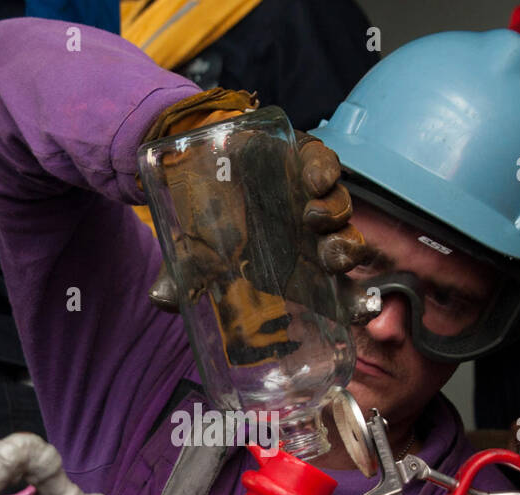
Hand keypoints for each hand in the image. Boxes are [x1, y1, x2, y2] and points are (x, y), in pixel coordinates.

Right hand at [146, 101, 367, 311]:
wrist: (195, 163)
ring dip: (335, 218)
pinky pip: (326, 165)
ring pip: (340, 210)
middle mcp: (312, 236)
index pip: (337, 292)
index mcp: (297, 267)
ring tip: (312, 218)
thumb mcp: (190, 254)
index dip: (353, 303)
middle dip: (343, 255)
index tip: (359, 311)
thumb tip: (161, 302)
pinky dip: (324, 172)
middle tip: (329, 260)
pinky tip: (314, 181)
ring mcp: (311, 197)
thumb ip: (182, 280)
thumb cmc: (204, 221)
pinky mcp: (306, 158)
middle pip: (345, 250)